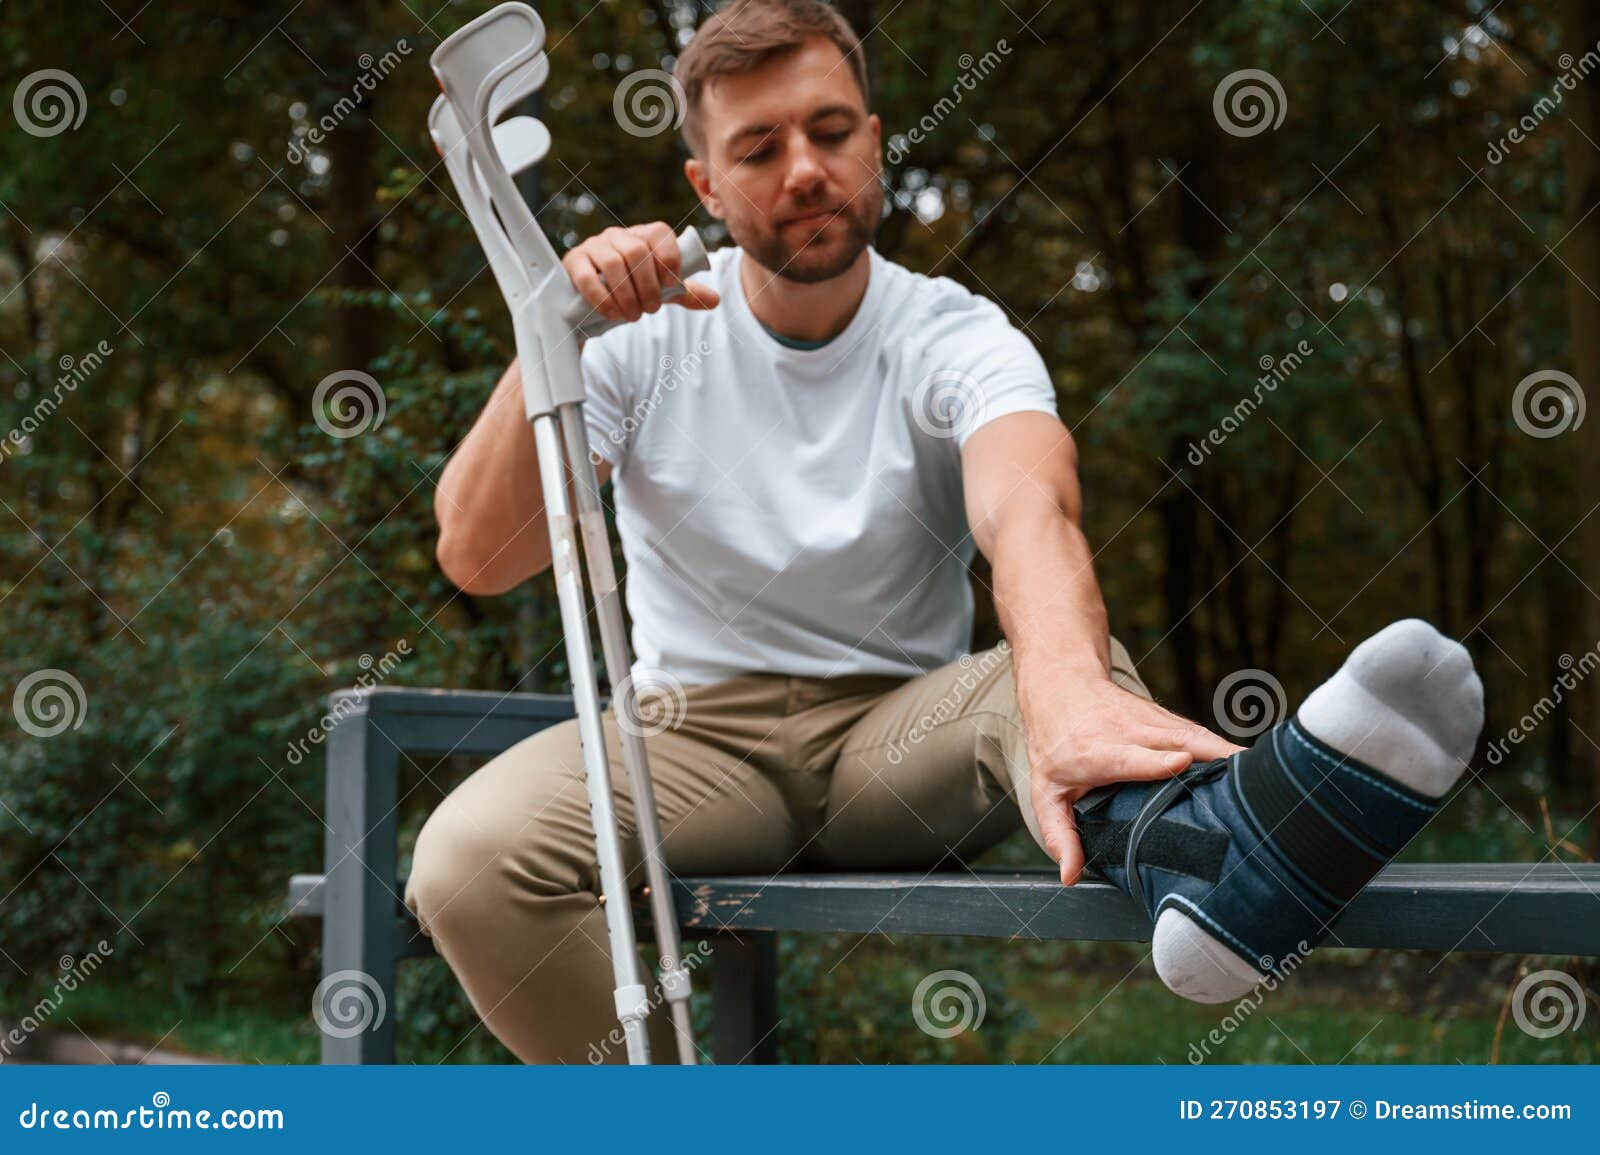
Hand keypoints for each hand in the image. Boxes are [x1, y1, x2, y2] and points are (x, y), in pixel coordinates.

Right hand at [561, 221, 720, 323]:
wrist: (592, 300)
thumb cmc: (631, 289)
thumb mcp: (659, 291)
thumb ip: (684, 293)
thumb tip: (715, 300)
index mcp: (642, 236)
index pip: (659, 233)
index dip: (669, 259)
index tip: (671, 287)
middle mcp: (618, 236)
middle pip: (637, 251)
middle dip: (648, 286)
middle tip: (651, 310)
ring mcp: (594, 246)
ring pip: (613, 263)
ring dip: (627, 295)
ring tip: (632, 316)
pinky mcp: (574, 262)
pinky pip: (587, 276)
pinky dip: (602, 298)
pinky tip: (612, 314)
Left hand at [1022, 672, 1243, 885]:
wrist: (1062, 686)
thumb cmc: (1054, 743)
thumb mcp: (1045, 791)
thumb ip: (1059, 833)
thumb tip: (1071, 875)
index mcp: (1096, 752)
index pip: (1128, 755)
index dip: (1156, 760)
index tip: (1182, 763)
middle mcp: (1127, 732)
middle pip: (1176, 742)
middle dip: (1210, 760)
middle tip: (1245, 790)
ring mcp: (1151, 722)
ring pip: (1196, 736)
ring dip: (1228, 756)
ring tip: (1264, 781)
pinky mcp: (1168, 720)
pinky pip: (1203, 735)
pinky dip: (1227, 751)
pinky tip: (1255, 769)